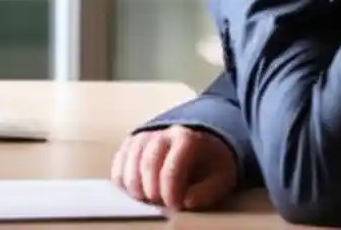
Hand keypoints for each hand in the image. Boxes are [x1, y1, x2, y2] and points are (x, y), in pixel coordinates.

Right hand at [110, 126, 238, 210]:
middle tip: (159, 205)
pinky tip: (133, 190)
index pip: (171, 169)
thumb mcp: (221, 177)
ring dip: (135, 186)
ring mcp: (145, 135)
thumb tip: (186, 201)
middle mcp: (163, 133)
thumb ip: (206, 192)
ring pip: (129, 161)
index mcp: (187, 138)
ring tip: (147, 199)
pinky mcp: (132, 142)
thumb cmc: (211, 162)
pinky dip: (122, 178)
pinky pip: (119, 161)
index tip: (174, 207)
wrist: (204, 139)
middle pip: (148, 164)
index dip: (170, 193)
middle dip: (151, 190)